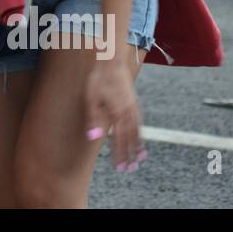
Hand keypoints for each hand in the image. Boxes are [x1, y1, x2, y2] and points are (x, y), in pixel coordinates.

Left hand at [85, 57, 144, 172]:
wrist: (112, 61)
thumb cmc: (98, 79)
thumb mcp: (91, 99)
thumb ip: (93, 119)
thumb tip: (93, 138)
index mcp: (118, 113)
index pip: (119, 139)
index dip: (119, 154)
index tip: (119, 167)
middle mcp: (129, 112)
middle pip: (131, 138)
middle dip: (130, 154)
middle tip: (130, 169)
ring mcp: (133, 107)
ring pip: (138, 130)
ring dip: (139, 145)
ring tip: (141, 158)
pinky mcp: (134, 102)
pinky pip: (139, 121)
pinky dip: (140, 132)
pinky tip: (139, 137)